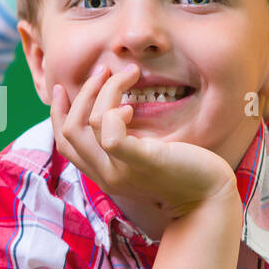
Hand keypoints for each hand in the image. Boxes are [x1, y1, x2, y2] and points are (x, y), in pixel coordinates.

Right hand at [50, 62, 238, 221]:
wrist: (209, 198)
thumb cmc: (183, 171)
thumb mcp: (144, 156)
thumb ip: (124, 141)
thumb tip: (113, 108)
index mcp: (103, 173)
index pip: (64, 142)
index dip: (59, 112)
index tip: (64, 88)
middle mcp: (105, 175)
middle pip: (70, 131)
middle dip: (82, 93)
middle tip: (104, 71)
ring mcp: (120, 171)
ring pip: (88, 124)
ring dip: (104, 90)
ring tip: (127, 75)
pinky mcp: (141, 162)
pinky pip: (110, 134)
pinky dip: (114, 111)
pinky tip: (132, 107)